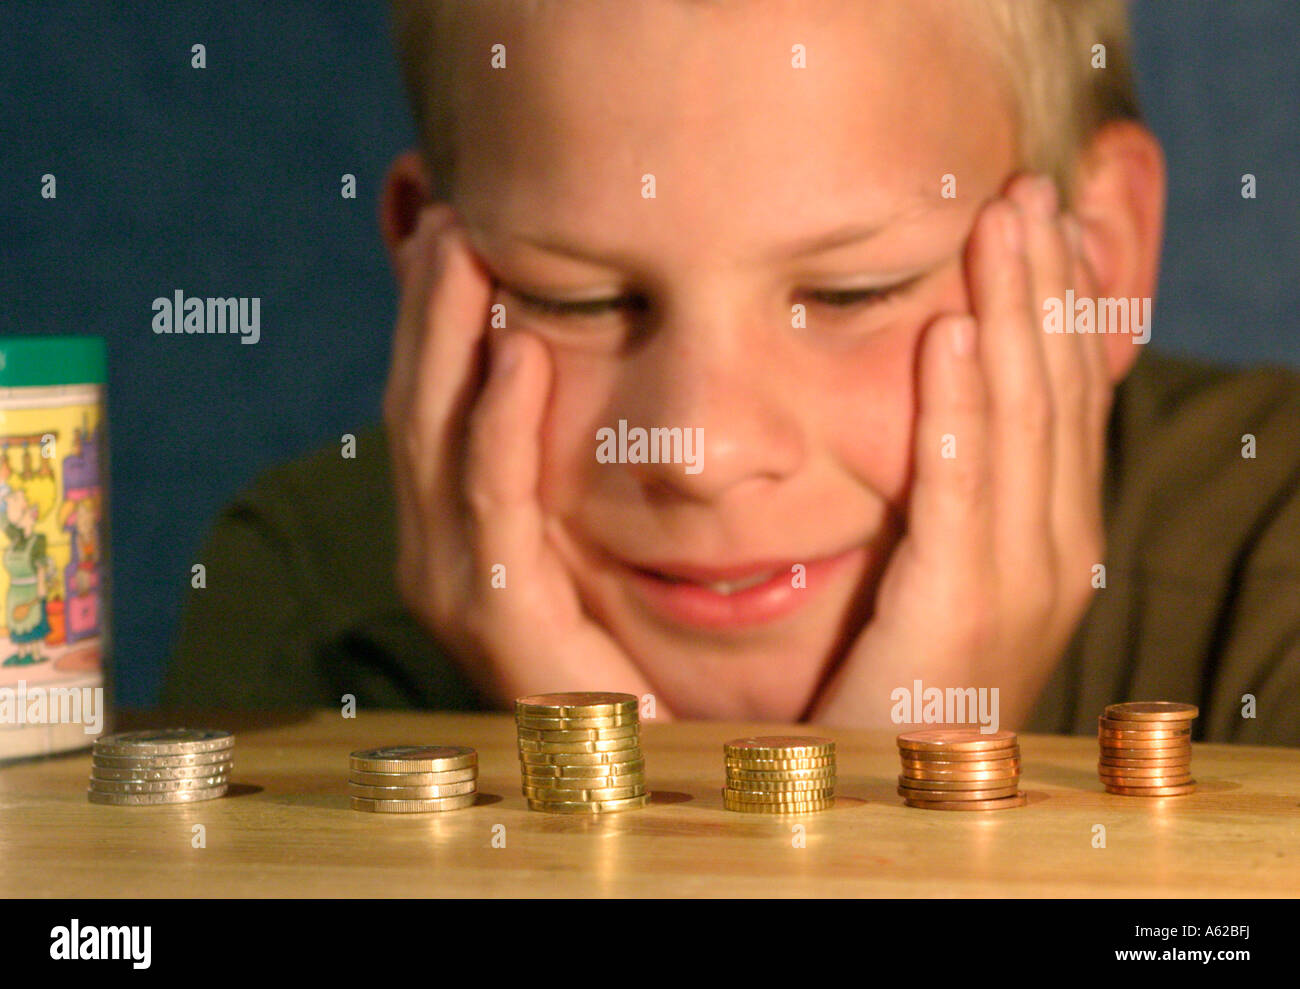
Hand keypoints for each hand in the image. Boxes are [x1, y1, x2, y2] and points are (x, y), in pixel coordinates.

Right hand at [382, 208, 671, 714]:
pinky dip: (500, 422)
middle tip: (445, 203)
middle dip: (426, 303)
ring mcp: (456, 584)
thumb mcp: (583, 538)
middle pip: (418, 401)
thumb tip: (576, 366)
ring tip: (462, 241)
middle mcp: (437, 551)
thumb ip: (565, 464)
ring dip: (446, 334)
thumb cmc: (629, 651)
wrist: (646, 765)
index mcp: (456, 530)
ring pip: (437, 434)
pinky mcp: (499, 615)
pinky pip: (493, 499)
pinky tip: (518, 348)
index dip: (432, 312)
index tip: (450, 222)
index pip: (432, 400)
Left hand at [809, 174, 1110, 729]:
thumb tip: (945, 404)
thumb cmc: (911, 685)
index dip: (1059, 306)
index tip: (1044, 223)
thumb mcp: (949, 573)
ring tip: (1002, 223)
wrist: (902, 797)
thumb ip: (960, 497)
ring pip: (1022, 422)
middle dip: (1044, 287)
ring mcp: (1019, 583)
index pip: (1065, 399)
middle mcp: (1054, 552)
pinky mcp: (958, 611)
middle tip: (1026, 190)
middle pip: (1055, 392)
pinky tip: (951, 335)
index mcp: (1052, 539)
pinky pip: (962, 490)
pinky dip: (959, 410)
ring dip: (1013, 315)